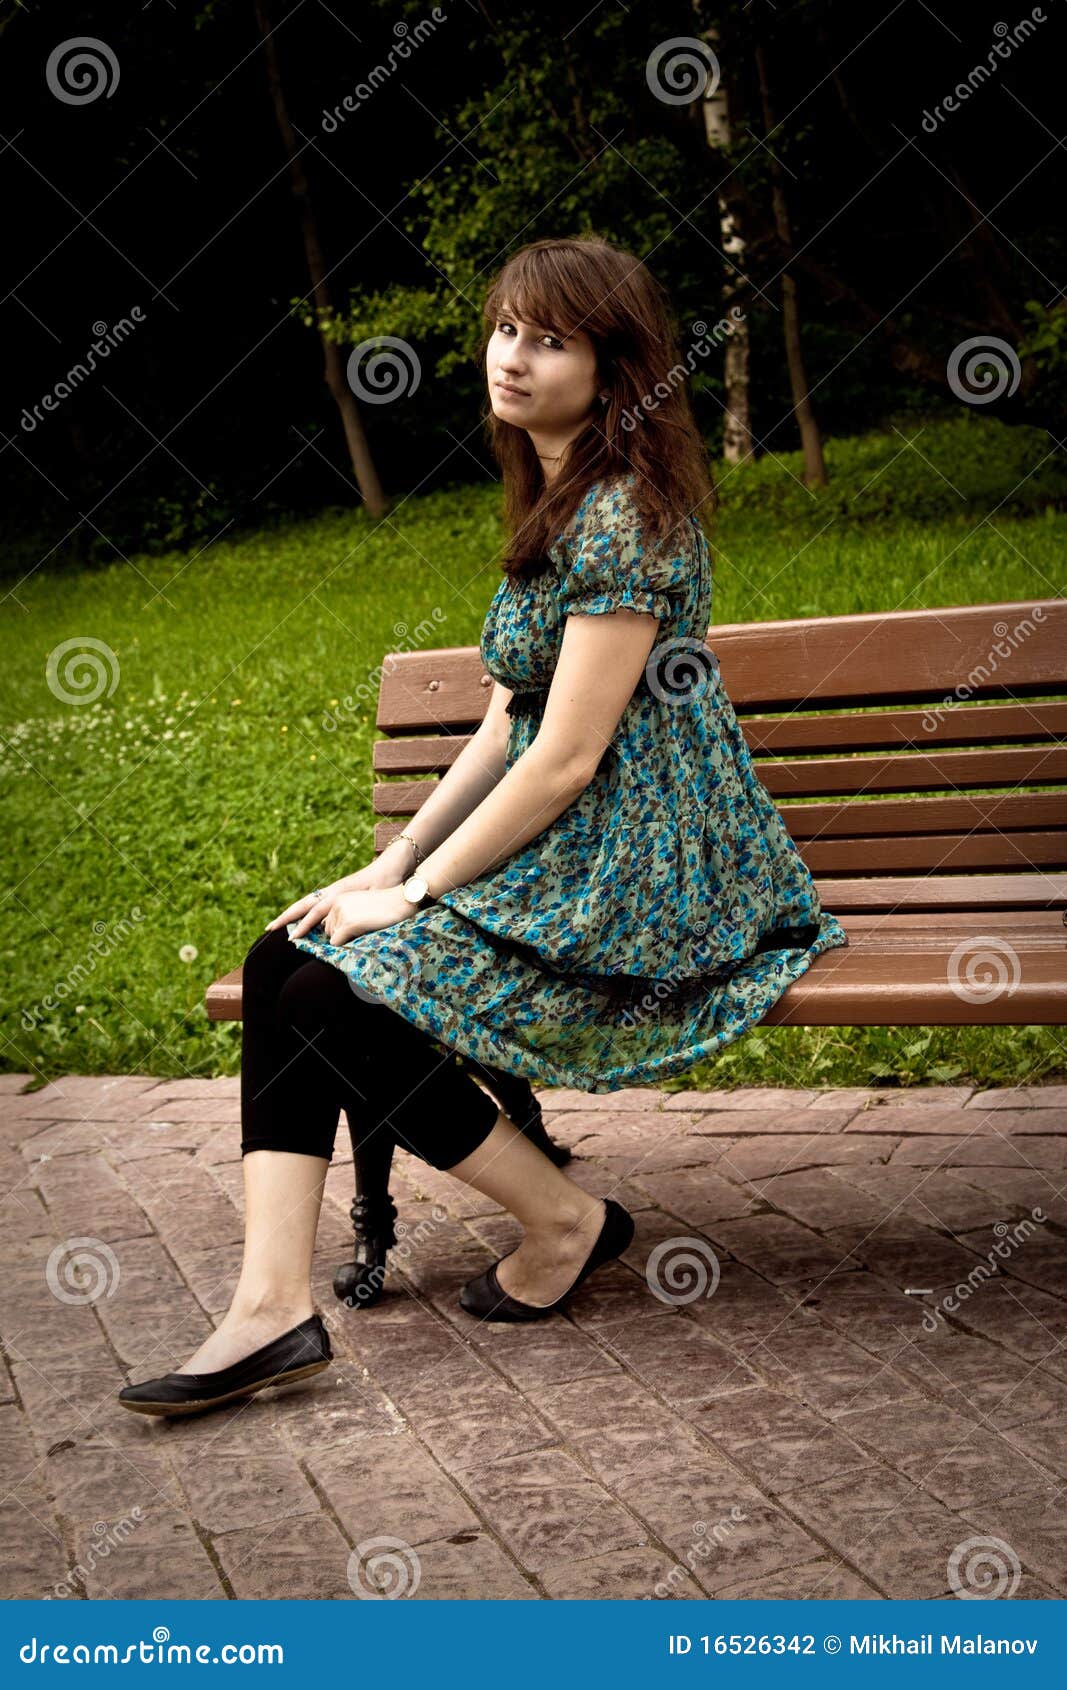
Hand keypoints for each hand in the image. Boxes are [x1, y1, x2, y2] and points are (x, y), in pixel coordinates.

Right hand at [263, 848, 412, 934]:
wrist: (392, 865)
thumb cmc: (386, 882)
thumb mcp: (374, 897)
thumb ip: (361, 909)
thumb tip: (346, 926)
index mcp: (338, 893)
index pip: (314, 911)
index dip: (302, 926)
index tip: (290, 939)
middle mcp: (332, 891)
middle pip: (303, 905)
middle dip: (286, 917)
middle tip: (269, 928)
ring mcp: (334, 890)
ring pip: (308, 902)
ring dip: (293, 914)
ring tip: (279, 924)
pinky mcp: (338, 892)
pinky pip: (316, 902)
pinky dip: (305, 911)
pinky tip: (304, 920)